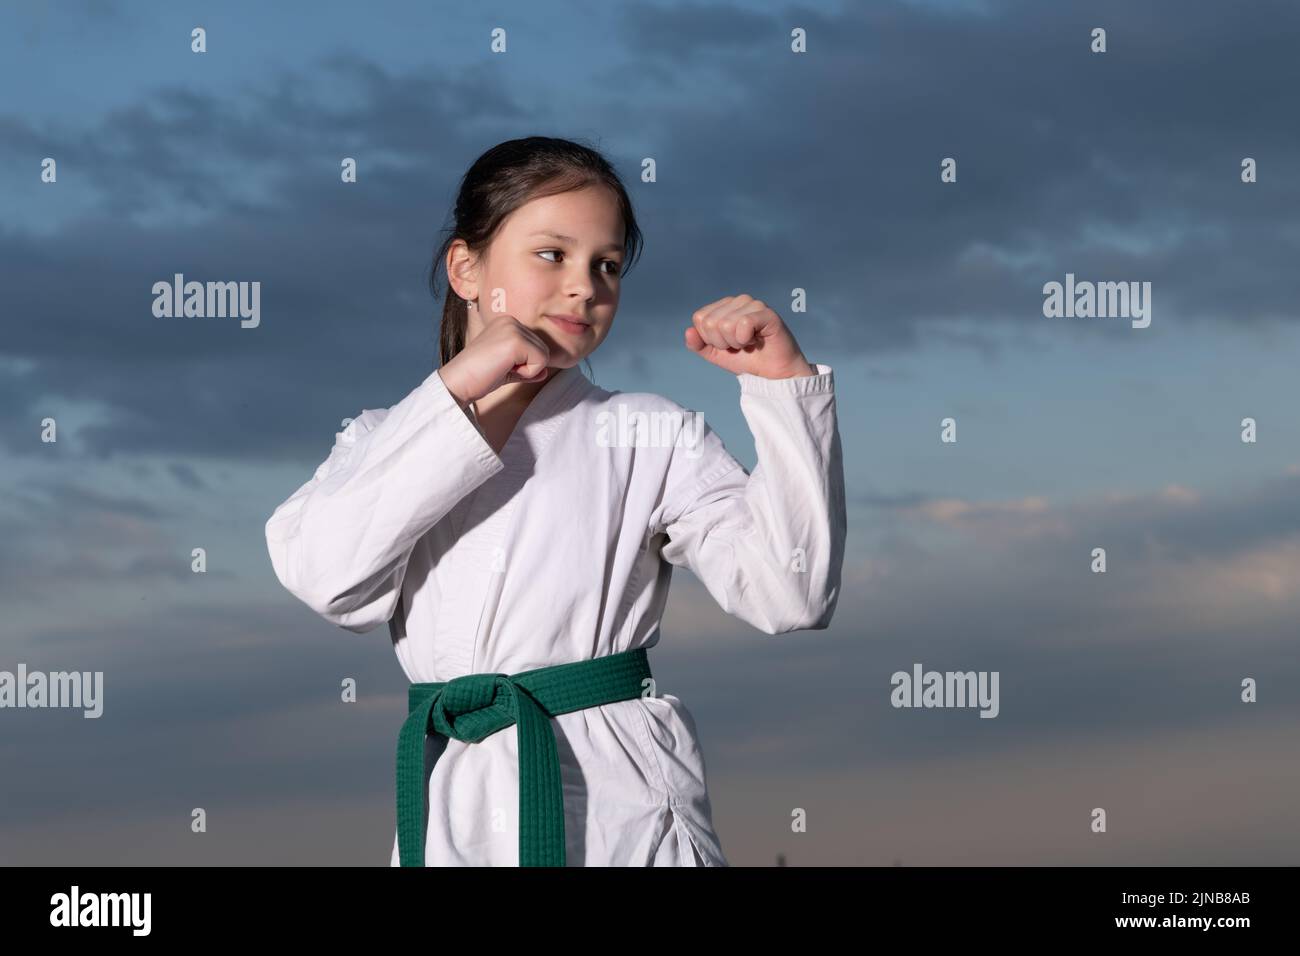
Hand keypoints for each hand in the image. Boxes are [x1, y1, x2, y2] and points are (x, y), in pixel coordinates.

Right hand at [438, 313, 550, 406]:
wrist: (458, 381)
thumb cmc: (479, 377)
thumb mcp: (507, 369)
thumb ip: (527, 367)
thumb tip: (545, 371)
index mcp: (507, 323)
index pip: (536, 346)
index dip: (523, 364)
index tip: (500, 365)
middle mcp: (511, 321)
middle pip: (544, 350)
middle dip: (527, 367)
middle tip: (501, 368)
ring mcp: (513, 329)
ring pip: (544, 356)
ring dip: (526, 370)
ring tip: (501, 368)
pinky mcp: (515, 341)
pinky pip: (541, 362)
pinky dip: (526, 373)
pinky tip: (504, 369)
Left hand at [684, 294, 816, 378]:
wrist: (772, 374)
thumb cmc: (746, 360)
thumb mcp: (715, 354)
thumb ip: (698, 344)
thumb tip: (688, 332)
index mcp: (724, 306)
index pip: (700, 318)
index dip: (709, 338)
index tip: (727, 344)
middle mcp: (738, 300)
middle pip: (710, 322)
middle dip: (722, 342)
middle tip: (739, 345)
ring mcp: (753, 304)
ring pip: (725, 324)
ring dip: (735, 342)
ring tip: (749, 343)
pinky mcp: (766, 313)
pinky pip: (743, 324)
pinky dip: (746, 339)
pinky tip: (757, 339)